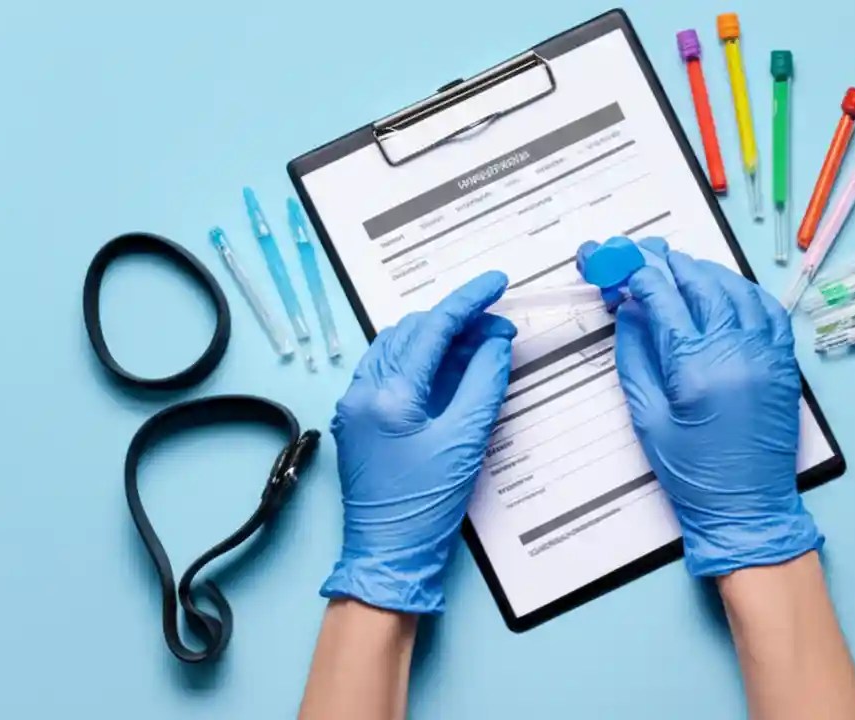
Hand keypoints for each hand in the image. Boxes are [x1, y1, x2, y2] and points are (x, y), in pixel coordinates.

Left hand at [320, 272, 515, 612]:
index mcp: (386, 395)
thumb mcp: (465, 441)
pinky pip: (390, 370)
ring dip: (438, 338)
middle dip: (457, 321)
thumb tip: (495, 341)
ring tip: (479, 345)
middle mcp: (362, 392)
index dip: (468, 301)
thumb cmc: (424, 508)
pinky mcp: (360, 420)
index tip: (496, 284)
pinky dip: (422, 360)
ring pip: (399, 347)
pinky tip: (450, 369)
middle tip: (499, 327)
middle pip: (412, 332)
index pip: (432, 329)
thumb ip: (483, 383)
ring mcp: (356, 405)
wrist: (388, 556)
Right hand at [598, 239, 821, 576]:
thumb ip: (636, 358)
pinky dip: (743, 290)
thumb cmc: (695, 474)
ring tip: (678, 267)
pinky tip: (725, 288)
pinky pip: (767, 308)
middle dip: (668, 263)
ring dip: (704, 271)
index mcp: (696, 366)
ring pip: (735, 288)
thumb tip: (629, 311)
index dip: (636, 272)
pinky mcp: (784, 362)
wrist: (747, 509)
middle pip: (700, 283)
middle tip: (643, 254)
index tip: (618, 260)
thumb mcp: (648, 417)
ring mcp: (766, 353)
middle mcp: (737, 350)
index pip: (663, 297)